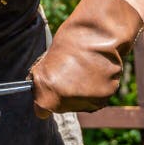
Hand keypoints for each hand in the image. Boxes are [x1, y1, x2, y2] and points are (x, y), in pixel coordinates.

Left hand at [28, 0, 143, 118]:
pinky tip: (95, 70)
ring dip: (81, 91)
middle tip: (69, 72)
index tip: (47, 91)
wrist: (97, 34)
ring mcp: (86, 102)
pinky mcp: (104, 98)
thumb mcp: (45, 61)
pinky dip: (95, 87)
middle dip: (63, 93)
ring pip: (81, 103)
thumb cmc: (68, 42)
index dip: (44, 98)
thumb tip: (40, 91)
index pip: (41, 111)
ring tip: (84, 68)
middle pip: (62, 107)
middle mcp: (66, 102)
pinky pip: (96, 98)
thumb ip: (44, 81)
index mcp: (47, 95)